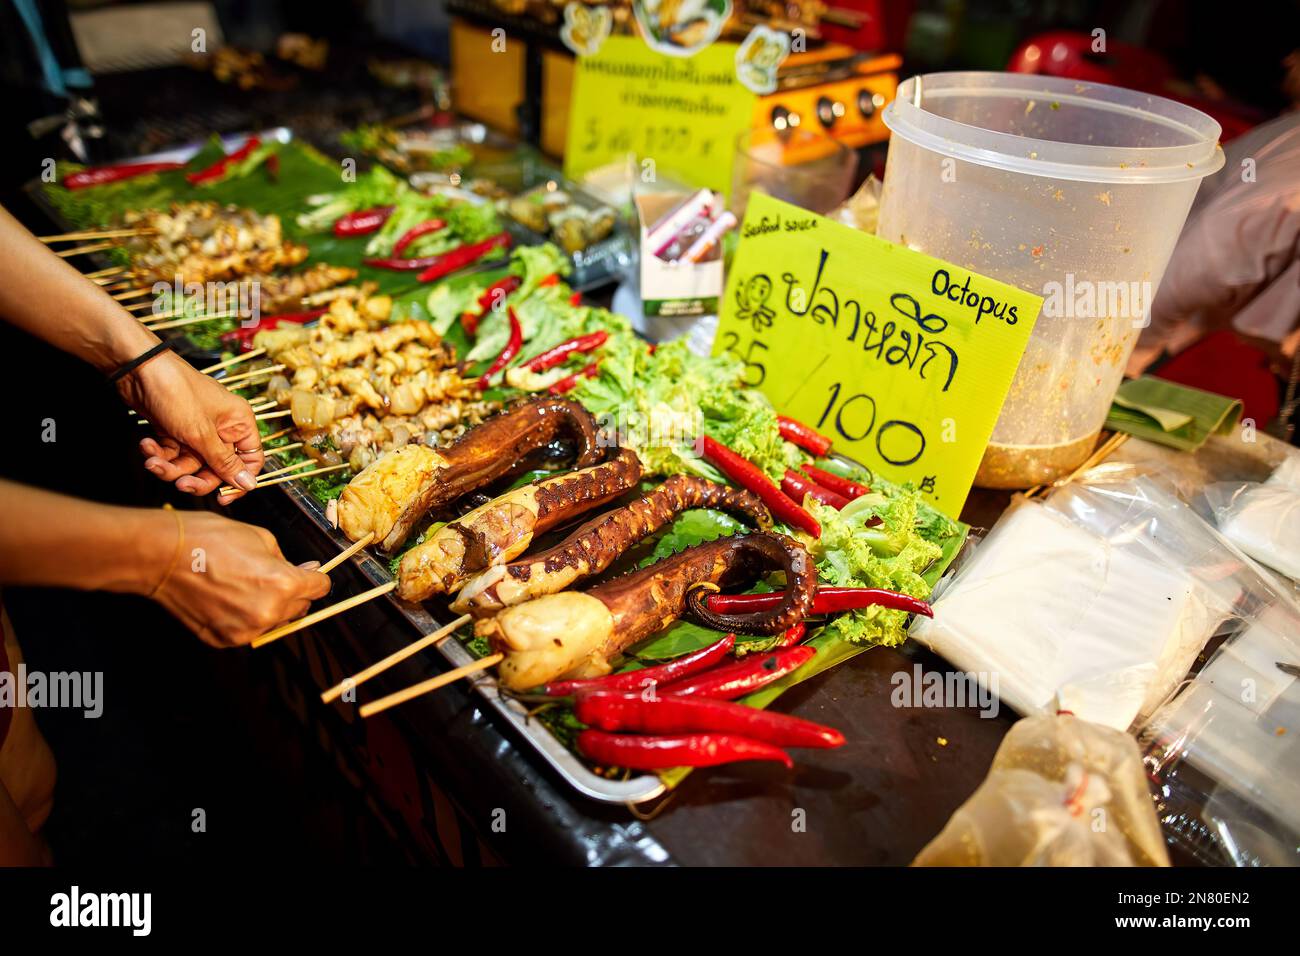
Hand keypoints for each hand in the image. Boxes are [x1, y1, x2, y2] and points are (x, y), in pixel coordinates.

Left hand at [123, 351, 264, 498]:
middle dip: (195, 477)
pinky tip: (147, 445)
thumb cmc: (177, 392)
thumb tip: (249, 485)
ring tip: (152, 462)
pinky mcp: (176, 430)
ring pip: (191, 463)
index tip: (222, 497)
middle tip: (180, 484)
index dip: (238, 481)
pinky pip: (173, 453)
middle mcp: (222, 428)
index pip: (250, 460)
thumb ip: (225, 463)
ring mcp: (197, 429)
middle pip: (217, 468)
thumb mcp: (202, 434)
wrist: (138, 370)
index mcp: (239, 423)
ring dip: (170, 467)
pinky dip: (159, 453)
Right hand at [150, 511, 331, 646]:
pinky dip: (245, 617)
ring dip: (270, 606)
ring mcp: (245, 630)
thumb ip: (287, 560)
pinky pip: (249, 630)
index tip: (308, 574)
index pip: (319, 588)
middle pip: (299, 607)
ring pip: (275, 620)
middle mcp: (267, 612)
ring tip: (245, 584)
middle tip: (271, 575)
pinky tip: (229, 597)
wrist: (162, 555)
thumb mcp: (261, 537)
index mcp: (282, 584)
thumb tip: (306, 571)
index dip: (315, 578)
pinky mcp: (224, 639)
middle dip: (293, 592)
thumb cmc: (208, 539)